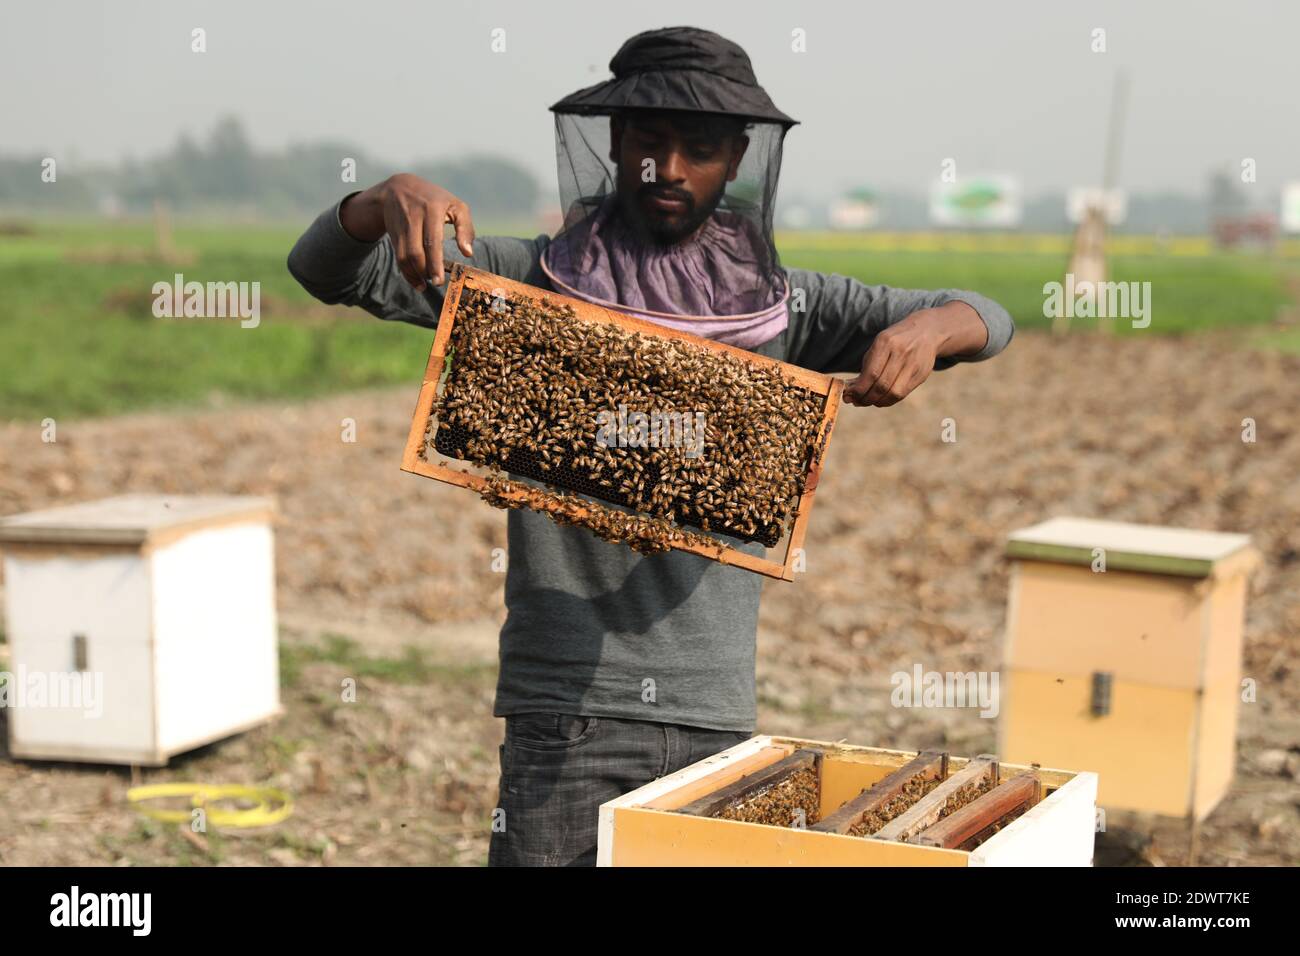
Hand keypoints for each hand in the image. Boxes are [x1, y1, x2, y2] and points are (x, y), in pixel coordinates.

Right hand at [340, 174, 475, 289]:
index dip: (435, 262)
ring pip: (404, 257)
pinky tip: (417, 281)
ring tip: (427, 282)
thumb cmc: (435, 199)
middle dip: (425, 271)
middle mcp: (413, 217)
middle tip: (437, 283)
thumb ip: (466, 228)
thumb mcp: (455, 205)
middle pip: (416, 251)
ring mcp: (401, 227)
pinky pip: (398, 258)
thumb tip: (468, 253)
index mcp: (432, 209)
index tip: (440, 280)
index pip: (432, 240)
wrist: (399, 188)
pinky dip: (407, 273)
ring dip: (415, 273)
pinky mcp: (394, 235)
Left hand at [843, 312, 942, 406]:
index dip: (859, 389)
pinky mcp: (921, 375)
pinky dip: (888, 400)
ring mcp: (913, 364)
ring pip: (893, 393)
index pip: (871, 374)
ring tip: (868, 401)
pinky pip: (902, 394)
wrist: (926, 331)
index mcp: (886, 342)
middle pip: (881, 385)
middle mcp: (901, 353)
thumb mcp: (879, 344)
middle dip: (865, 398)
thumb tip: (852, 391)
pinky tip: (881, 399)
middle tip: (856, 401)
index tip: (849, 395)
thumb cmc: (895, 341)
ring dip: (877, 402)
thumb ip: (867, 366)